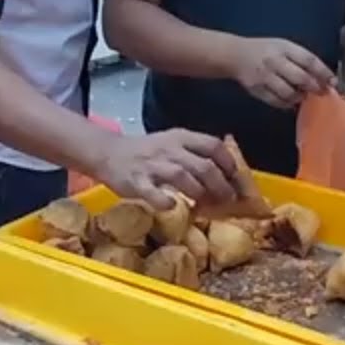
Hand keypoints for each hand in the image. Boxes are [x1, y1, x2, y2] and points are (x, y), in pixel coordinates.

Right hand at [91, 129, 238, 209]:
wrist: (108, 153)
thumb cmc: (146, 153)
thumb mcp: (171, 144)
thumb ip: (194, 154)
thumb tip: (225, 175)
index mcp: (180, 137)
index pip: (213, 145)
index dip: (229, 163)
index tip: (236, 179)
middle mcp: (169, 149)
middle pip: (203, 165)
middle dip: (220, 185)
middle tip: (227, 200)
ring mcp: (152, 166)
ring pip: (182, 177)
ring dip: (199, 193)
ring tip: (205, 206)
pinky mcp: (136, 182)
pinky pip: (153, 193)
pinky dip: (165, 201)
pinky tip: (172, 206)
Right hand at [232, 38, 335, 109]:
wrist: (236, 56)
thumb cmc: (265, 50)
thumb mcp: (284, 46)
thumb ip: (301, 59)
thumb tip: (322, 76)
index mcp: (284, 48)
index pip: (308, 60)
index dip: (323, 72)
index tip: (333, 81)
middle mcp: (275, 62)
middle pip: (300, 78)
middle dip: (314, 87)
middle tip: (321, 92)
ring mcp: (265, 77)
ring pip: (288, 93)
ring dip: (300, 97)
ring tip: (303, 97)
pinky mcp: (257, 90)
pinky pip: (276, 101)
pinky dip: (286, 104)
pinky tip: (291, 102)